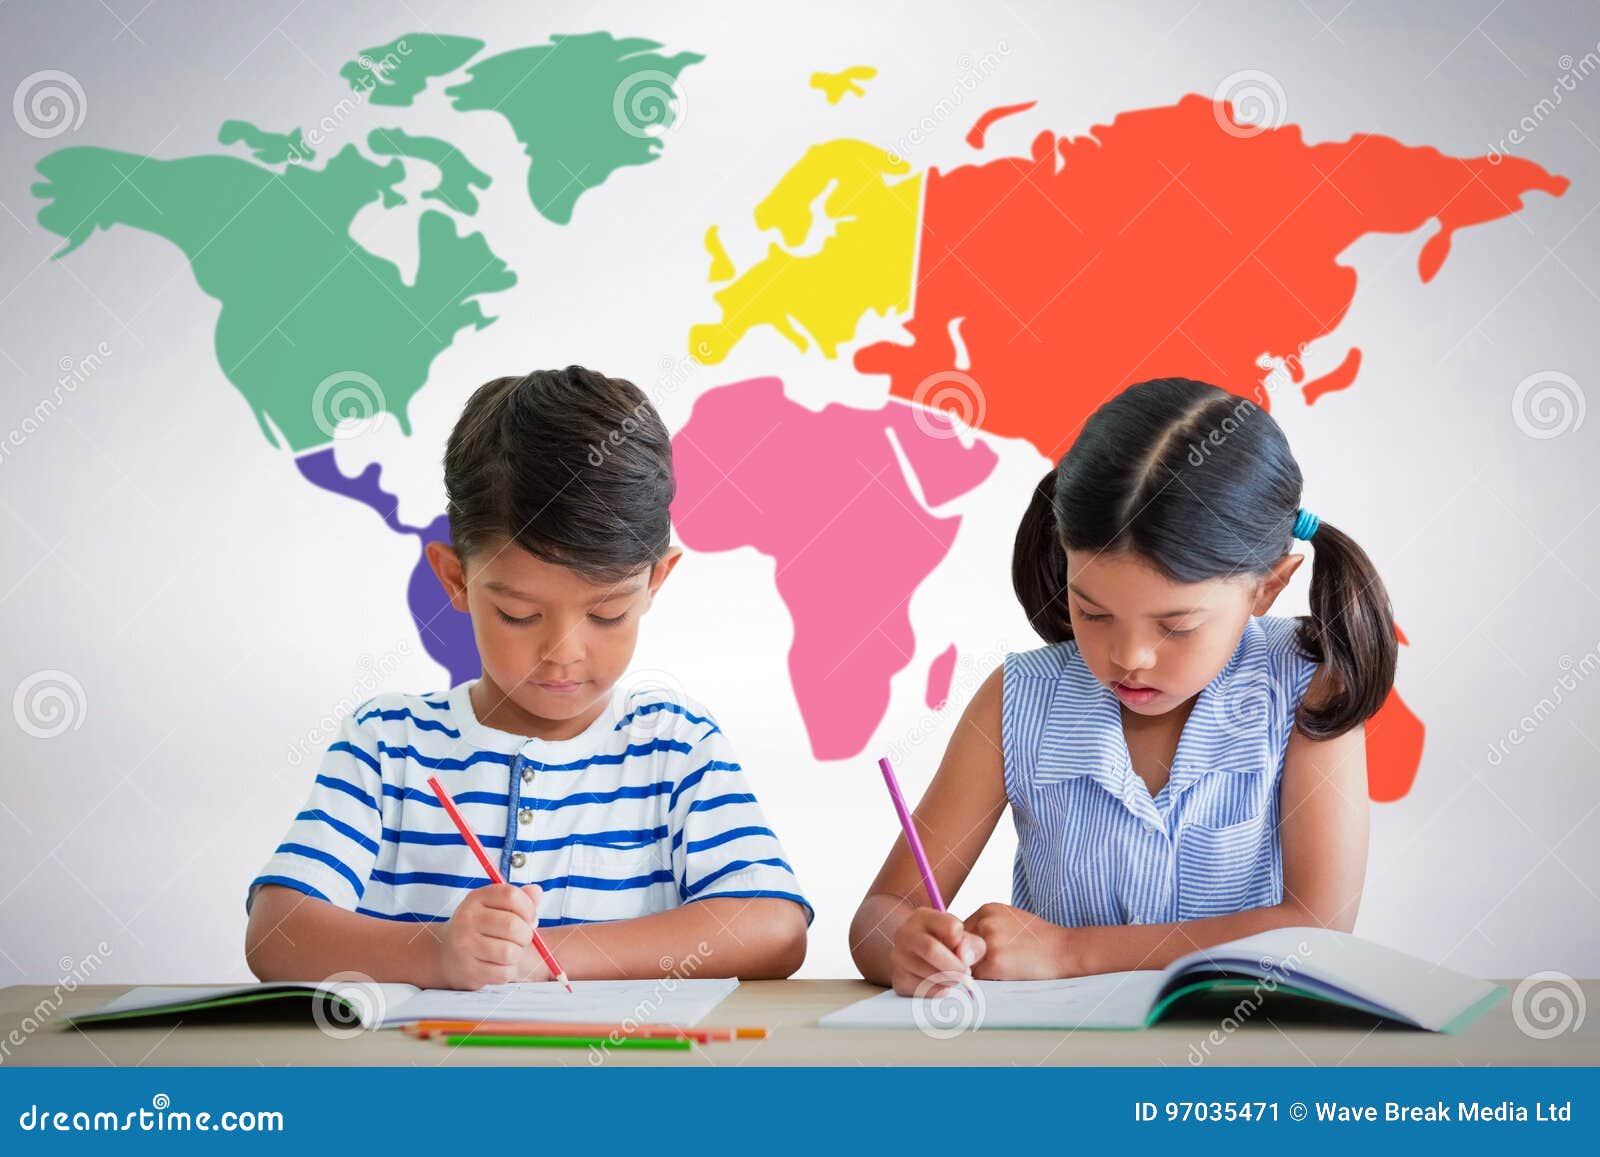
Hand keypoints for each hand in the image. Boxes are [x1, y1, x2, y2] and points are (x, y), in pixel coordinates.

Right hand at [432, 883, 549, 989]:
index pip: (511, 895)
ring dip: (517, 954)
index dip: (528, 908)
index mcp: (476, 897)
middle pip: (512, 925)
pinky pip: (502, 973)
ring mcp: (464, 945)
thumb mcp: (495, 906)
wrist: (445, 954)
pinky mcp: (467, 969)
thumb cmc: (480, 927)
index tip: (530, 918)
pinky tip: (500, 965)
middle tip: (522, 939)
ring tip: (511, 952)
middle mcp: (467, 918)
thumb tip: (537, 892)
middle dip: (526, 935)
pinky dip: (508, 971)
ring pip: (509, 952)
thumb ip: (519, 898)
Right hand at [888, 906, 985, 995]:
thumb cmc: (947, 946)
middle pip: (931, 950)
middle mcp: (905, 933)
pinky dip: (939, 991)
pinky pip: (923, 990)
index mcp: (923, 916)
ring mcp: (898, 957)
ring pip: (927, 973)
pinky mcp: (898, 979)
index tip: (965, 952)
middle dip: (955, 967)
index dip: (963, 944)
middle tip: (966, 975)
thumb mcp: (965, 939)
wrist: (921, 958)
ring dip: (949, 981)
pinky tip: (941, 985)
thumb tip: (964, 958)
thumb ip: (972, 945)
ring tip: (954, 978)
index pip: (951, 928)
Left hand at [964, 902, 1077, 979]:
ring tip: (1000, 971)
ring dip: (975, 971)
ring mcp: (989, 940)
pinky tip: (1005, 978)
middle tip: (991, 966)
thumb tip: (959, 947)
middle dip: (965, 959)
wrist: (1067, 951)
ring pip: (963, 963)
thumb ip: (984, 930)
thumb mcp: (1009, 923)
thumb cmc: (1039, 941)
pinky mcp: (995, 962)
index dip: (963, 947)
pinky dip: (985, 982)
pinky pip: (975, 977)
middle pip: (956, 945)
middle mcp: (985, 921)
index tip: (977, 956)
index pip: (958, 931)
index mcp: (987, 909)